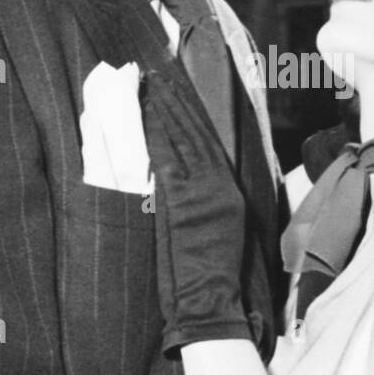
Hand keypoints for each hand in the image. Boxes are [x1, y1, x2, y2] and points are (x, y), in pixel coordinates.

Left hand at [142, 72, 252, 355]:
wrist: (212, 297)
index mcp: (229, 190)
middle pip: (194, 133)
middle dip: (175, 103)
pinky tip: (144, 118)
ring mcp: (200, 191)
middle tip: (158, 77)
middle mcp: (218, 184)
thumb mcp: (223, 230)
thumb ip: (212, 202)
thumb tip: (198, 182)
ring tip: (149, 88)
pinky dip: (155, 137)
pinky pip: (165, 160)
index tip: (177, 92)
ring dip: (164, 112)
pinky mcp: (182, 201)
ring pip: (180, 140)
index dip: (192, 114)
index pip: (208, 141)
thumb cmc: (216, 273)